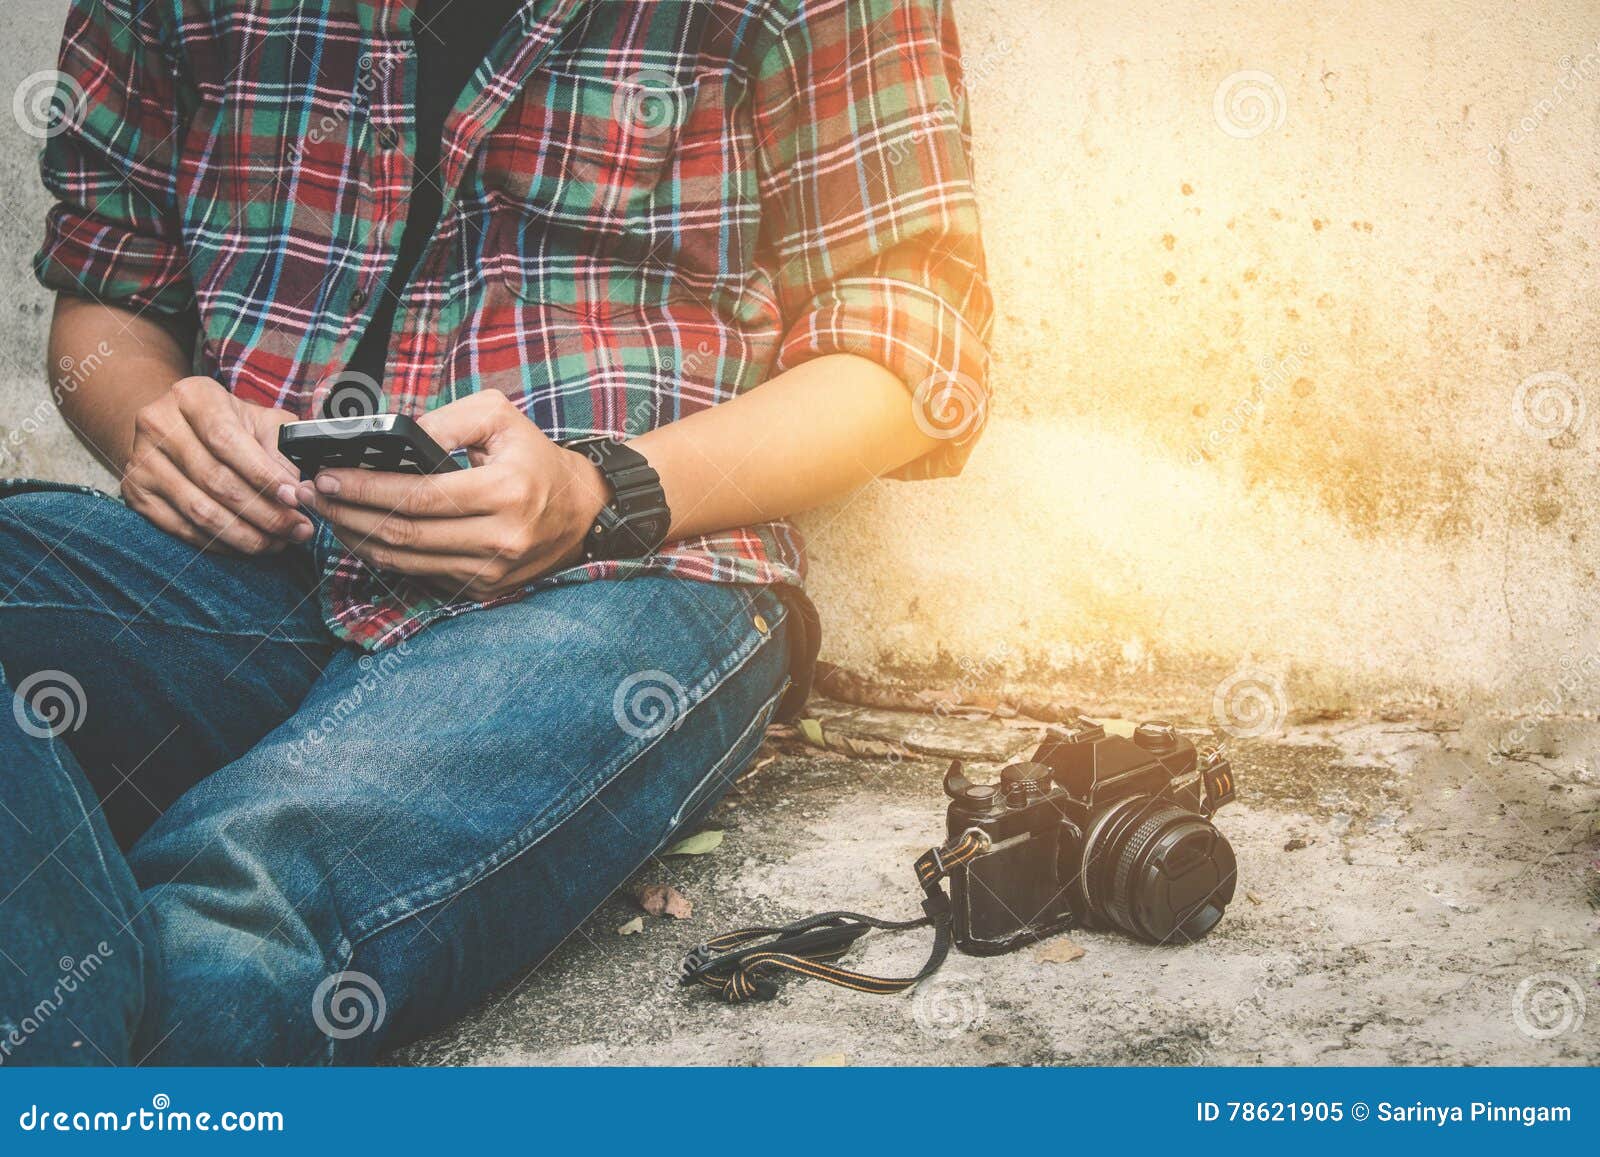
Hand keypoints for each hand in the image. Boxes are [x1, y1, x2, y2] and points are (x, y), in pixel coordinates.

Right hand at [122, 376, 311, 553]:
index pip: (227, 440)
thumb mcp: (258, 419)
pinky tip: (249, 545)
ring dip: (246, 534)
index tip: (294, 497)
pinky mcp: (136, 493)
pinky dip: (221, 543)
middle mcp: (159, 425)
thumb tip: (296, 486)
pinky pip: (183, 528)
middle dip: (264, 512)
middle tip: (297, 529)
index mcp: (192, 397)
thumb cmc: (229, 424)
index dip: (262, 473)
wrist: (177, 428)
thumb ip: (280, 445)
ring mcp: (142, 461)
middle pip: (215, 480)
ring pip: (199, 510)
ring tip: (280, 542)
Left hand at [298, 392, 607, 601]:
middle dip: (347, 514)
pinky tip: (362, 533)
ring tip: (328, 512)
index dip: (365, 490)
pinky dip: (384, 555)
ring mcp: (491, 571)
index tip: (326, 477)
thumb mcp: (498, 418)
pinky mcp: (484, 589)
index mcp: (505, 493)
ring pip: (405, 561)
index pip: (419, 497)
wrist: (581, 510)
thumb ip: (444, 420)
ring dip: (357, 538)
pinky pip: (420, 574)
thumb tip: (389, 439)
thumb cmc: (534, 458)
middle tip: (311, 495)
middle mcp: (499, 539)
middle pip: (403, 535)